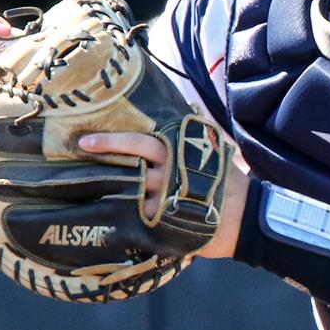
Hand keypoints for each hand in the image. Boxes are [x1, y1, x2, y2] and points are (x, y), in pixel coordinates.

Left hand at [78, 132, 251, 257]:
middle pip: (131, 163)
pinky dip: (125, 218)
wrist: (248, 218)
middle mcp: (170, 173)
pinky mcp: (169, 223)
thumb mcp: (216, 150)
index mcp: (180, 153)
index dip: (113, 141)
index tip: (86, 140)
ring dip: (111, 189)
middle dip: (105, 155)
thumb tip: (188, 106)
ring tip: (86, 188)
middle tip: (81, 151)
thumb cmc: (228, 182)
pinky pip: (141, 219)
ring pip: (131, 191)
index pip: (141, 143)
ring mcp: (168, 199)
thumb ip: (197, 131)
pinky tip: (107, 218)